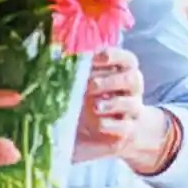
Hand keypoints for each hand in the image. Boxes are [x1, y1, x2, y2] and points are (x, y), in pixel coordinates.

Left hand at [73, 48, 170, 172]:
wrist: (103, 130)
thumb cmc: (88, 98)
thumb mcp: (82, 82)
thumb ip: (76, 70)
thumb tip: (56, 57)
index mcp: (122, 71)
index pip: (127, 59)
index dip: (114, 56)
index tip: (94, 58)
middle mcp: (130, 89)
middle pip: (132, 78)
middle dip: (110, 81)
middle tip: (90, 84)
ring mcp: (131, 110)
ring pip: (132, 103)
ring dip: (112, 103)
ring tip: (94, 106)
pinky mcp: (127, 130)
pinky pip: (125, 127)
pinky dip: (111, 125)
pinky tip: (98, 124)